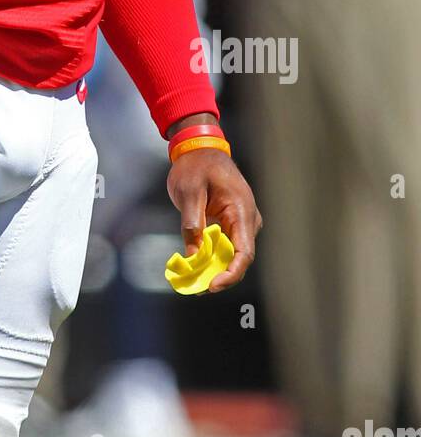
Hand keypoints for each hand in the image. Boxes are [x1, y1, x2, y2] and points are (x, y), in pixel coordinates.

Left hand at [166, 150, 262, 292]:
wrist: (200, 148)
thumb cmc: (195, 166)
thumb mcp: (189, 191)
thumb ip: (192, 223)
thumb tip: (193, 255)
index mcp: (241, 210)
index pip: (244, 252)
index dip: (230, 274)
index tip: (213, 286)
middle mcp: (248, 219)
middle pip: (239, 257)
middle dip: (220, 275)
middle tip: (196, 287)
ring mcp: (243, 221)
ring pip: (233, 253)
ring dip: (216, 267)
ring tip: (194, 279)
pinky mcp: (234, 222)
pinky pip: (228, 245)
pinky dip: (214, 256)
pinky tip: (198, 263)